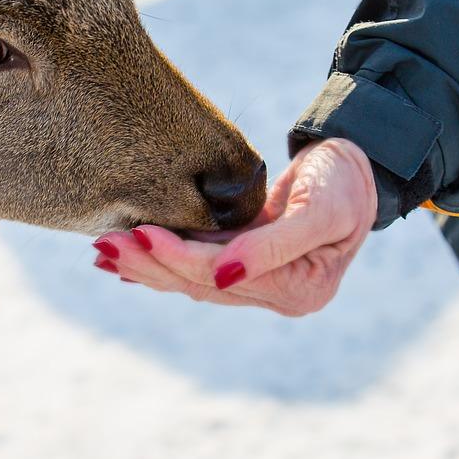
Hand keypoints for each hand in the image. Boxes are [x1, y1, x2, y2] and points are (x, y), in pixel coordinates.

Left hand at [92, 138, 377, 314]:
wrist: (357, 164)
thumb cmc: (344, 182)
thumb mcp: (320, 210)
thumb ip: (273, 245)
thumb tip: (222, 277)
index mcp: (299, 290)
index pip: (221, 277)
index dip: (176, 258)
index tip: (138, 235)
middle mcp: (276, 295)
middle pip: (198, 283)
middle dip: (148, 264)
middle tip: (102, 246)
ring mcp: (259, 280)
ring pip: (191, 277)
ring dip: (145, 265)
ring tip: (102, 251)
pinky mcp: (245, 260)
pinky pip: (197, 265)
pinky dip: (162, 260)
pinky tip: (127, 258)